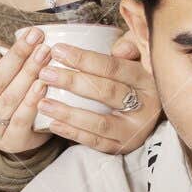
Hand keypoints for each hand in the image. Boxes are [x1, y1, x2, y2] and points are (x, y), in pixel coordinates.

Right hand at [0, 25, 52, 154]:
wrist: (20, 126)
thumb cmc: (5, 86)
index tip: (11, 41)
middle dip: (17, 58)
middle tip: (38, 40)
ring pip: (9, 99)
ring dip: (29, 75)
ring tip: (45, 57)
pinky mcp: (10, 142)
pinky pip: (21, 120)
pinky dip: (32, 102)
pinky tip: (44, 85)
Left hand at [36, 31, 160, 155]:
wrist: (149, 111)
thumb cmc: (136, 76)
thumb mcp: (139, 55)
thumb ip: (130, 44)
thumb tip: (118, 49)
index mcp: (148, 80)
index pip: (114, 67)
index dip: (84, 59)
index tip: (58, 51)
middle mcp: (145, 107)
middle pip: (106, 92)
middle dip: (73, 82)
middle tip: (45, 74)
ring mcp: (134, 130)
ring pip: (99, 123)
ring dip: (68, 113)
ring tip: (43, 103)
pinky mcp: (123, 147)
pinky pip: (96, 142)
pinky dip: (73, 133)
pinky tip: (53, 124)